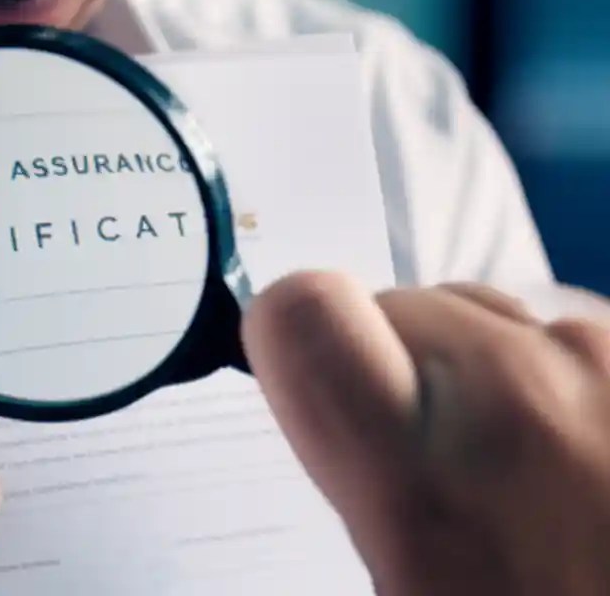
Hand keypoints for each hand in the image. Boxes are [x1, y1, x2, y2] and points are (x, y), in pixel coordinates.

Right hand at [243, 272, 609, 595]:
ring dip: (494, 376)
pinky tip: (595, 472)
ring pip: (499, 315)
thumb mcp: (415, 585)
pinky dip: (574, 388)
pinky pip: (585, 336)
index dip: (291, 340)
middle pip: (402, 304)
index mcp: (426, 483)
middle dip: (401, 369)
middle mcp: (528, 396)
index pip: (304, 313)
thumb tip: (324, 403)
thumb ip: (360, 477)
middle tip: (442, 472)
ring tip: (537, 483)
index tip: (311, 379)